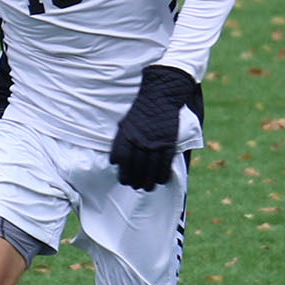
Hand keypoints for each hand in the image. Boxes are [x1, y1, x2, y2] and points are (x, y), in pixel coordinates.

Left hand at [109, 65, 196, 190]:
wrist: (160, 96)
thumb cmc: (140, 110)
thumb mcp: (124, 123)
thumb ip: (120, 142)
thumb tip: (115, 161)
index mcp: (126, 136)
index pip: (122, 160)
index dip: (123, 174)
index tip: (124, 180)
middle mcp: (139, 141)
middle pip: (136, 168)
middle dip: (135, 181)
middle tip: (136, 187)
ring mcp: (155, 142)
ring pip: (151, 169)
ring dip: (149, 182)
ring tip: (147, 188)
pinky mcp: (168, 142)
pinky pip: (165, 164)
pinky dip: (163, 175)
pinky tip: (161, 180)